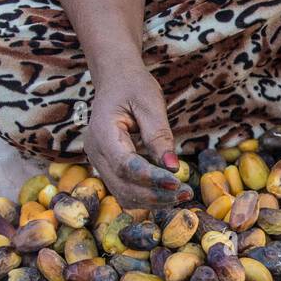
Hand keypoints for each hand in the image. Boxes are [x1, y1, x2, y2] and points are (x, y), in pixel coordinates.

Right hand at [83, 59, 193, 209]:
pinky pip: (124, 190)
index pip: (125, 165)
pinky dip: (145, 196)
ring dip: (151, 200)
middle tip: (186, 194)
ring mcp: (98, 161)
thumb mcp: (150, 103)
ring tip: (181, 196)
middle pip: (123, 185)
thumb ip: (159, 135)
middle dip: (155, 195)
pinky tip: (167, 192)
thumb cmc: (133, 86)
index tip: (177, 183)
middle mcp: (95, 151)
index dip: (151, 178)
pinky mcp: (107, 167)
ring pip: (122, 193)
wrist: (116, 79)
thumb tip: (173, 167)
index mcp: (102, 132)